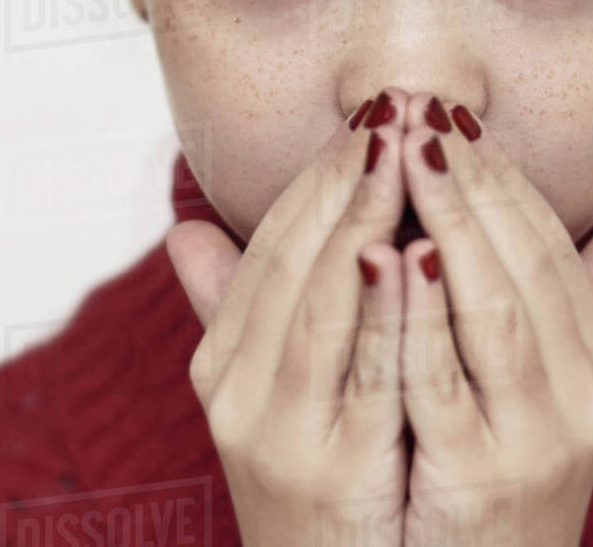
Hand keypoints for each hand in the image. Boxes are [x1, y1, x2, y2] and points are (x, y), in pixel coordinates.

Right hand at [166, 88, 414, 546]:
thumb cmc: (325, 486)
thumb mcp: (277, 393)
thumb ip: (244, 307)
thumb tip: (186, 234)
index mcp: (229, 359)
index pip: (272, 240)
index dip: (320, 171)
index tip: (369, 114)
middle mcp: (236, 388)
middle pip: (291, 254)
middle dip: (343, 173)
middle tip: (391, 105)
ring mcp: (273, 432)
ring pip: (316, 298)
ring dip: (359, 215)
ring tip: (400, 149)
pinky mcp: (321, 472)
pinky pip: (357, 376)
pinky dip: (379, 308)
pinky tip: (406, 250)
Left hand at [395, 94, 592, 546]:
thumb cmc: (497, 483)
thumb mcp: (546, 393)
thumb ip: (581, 307)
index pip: (550, 243)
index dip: (503, 174)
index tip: (455, 117)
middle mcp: (582, 395)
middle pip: (527, 261)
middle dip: (475, 177)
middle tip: (427, 109)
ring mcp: (541, 441)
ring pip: (497, 307)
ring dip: (452, 220)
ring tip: (413, 152)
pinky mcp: (485, 481)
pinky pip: (446, 384)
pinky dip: (421, 313)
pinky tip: (394, 252)